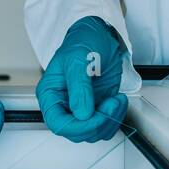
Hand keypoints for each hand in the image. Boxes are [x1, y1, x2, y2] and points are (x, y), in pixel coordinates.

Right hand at [36, 16, 128, 141]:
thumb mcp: (79, 61)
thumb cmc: (84, 42)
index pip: (58, 123)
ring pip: (93, 132)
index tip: (93, 117)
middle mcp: (64, 104)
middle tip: (110, 104)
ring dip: (109, 121)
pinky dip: (116, 117)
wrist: (101, 36)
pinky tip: (118, 101)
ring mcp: (82, 108)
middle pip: (76, 132)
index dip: (76, 126)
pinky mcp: (97, 108)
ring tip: (116, 100)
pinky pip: (106, 125)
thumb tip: (81, 114)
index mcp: (51, 94)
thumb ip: (79, 89)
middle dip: (97, 123)